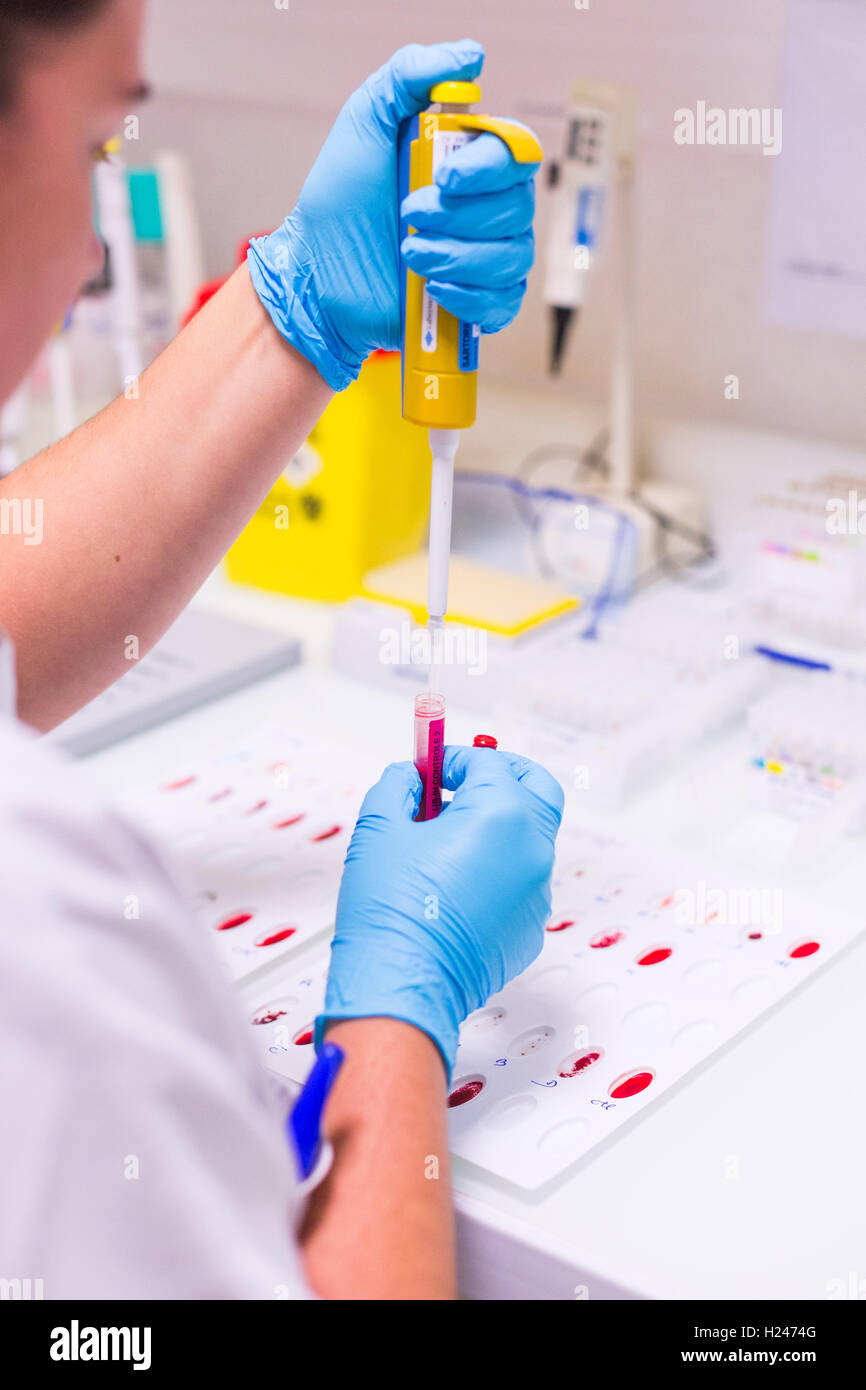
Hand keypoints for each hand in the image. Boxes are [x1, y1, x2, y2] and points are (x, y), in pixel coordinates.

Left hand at [247, 40, 538, 390]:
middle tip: (407, 215)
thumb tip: (470, 56)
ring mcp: (484, 258)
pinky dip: (470, 297)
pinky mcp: (476, 304)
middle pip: (518, 207)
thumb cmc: (341, 198)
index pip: (515, 154)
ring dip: (458, 256)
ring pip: (513, 256)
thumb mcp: (366, 120)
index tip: (444, 175)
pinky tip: (432, 289)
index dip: (489, 166)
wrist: (317, 271)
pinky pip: (503, 303)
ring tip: (409, 254)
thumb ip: (410, 75)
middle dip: (460, 215)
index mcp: (468, 162)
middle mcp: (485, 208)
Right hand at [315, 745, 563, 1075]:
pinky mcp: (531, 927)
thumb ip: (397, 786)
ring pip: (529, 838)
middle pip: (536, 788)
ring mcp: (537, 891)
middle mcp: (532, 849)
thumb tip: (409, 778)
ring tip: (446, 840)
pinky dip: (497, 870)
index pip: (489, 762)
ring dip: (498, 825)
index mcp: (502, 815)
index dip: (454, 759)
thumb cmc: (391, 911)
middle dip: (503, 773)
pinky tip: (454, 885)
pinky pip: (520, 883)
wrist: (402, 985)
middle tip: (467, 779)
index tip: (429, 769)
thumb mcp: (379, 827)